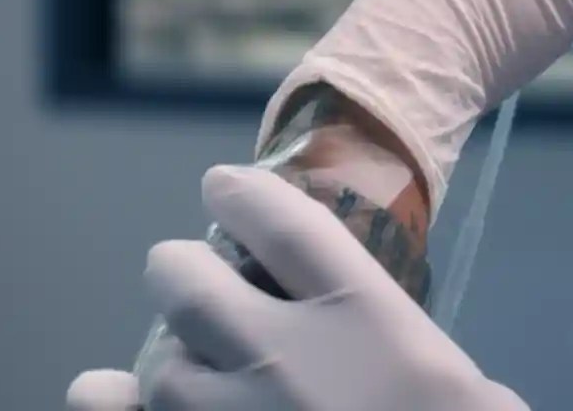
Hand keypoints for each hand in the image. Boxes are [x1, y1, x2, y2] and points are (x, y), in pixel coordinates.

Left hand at [67, 166, 526, 410]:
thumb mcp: (474, 390)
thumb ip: (413, 347)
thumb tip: (378, 332)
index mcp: (364, 318)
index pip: (281, 223)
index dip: (241, 193)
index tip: (222, 185)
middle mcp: (285, 357)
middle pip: (187, 281)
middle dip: (181, 269)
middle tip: (190, 275)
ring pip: (160, 366)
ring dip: (171, 357)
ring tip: (186, 356)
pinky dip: (106, 404)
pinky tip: (97, 389)